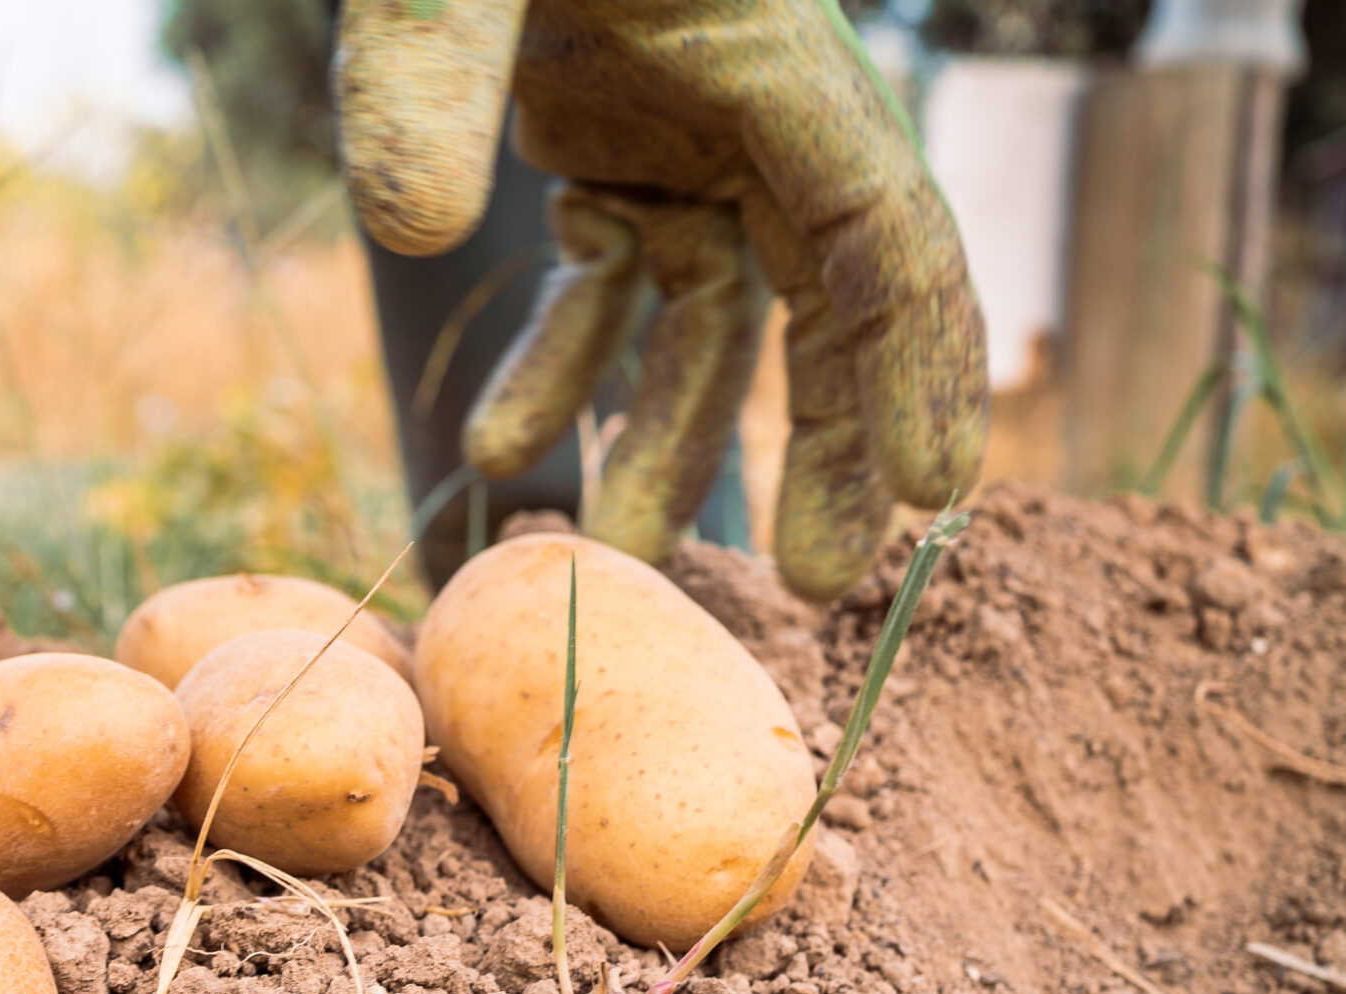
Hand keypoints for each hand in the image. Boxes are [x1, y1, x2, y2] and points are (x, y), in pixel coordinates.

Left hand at [335, 0, 984, 599]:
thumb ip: (424, 74)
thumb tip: (408, 236)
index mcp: (773, 59)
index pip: (881, 232)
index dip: (917, 366)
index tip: (937, 496)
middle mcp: (753, 110)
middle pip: (829, 297)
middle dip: (831, 440)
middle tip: (817, 582)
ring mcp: (681, 135)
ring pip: (711, 316)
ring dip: (664, 433)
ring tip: (606, 554)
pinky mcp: (605, 152)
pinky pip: (608, 288)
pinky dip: (561, 371)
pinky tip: (495, 455)